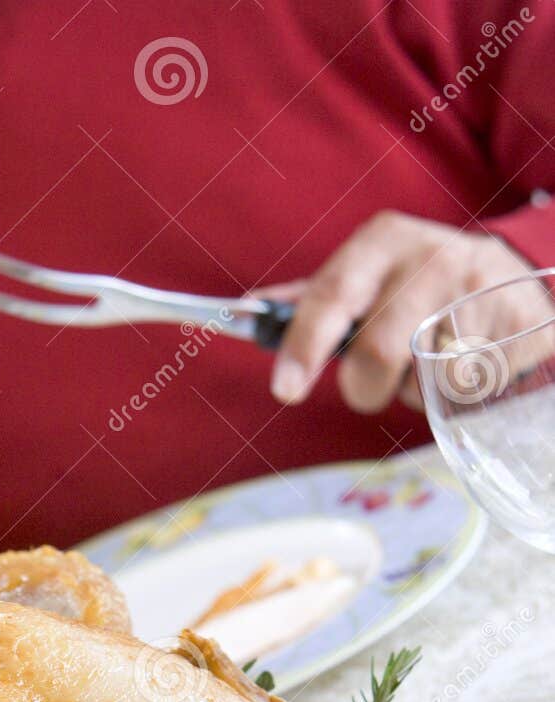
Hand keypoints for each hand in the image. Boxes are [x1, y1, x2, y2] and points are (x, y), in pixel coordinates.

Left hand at [269, 214, 547, 412]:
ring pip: (425, 381)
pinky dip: (455, 395)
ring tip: (430, 360)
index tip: (285, 389)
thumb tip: (252, 312)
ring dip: (416, 392)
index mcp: (384, 241)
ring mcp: (479, 289)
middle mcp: (431, 258)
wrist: (510, 273)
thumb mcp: (368, 275)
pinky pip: (465, 390)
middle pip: (378, 353)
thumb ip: (315, 299)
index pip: (332, 297)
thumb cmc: (416, 286)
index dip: (304, 347)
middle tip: (370, 386)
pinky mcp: (515, 323)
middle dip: (364, 388)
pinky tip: (465, 363)